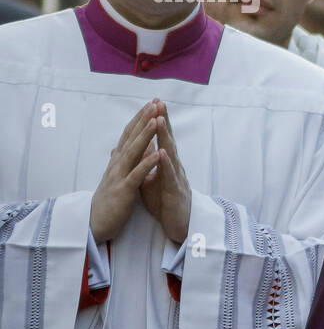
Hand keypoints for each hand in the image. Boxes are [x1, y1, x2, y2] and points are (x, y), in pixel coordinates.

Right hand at [90, 101, 163, 243]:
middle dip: (143, 120)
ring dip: (146, 135)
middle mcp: (117, 164)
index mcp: (118, 161)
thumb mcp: (115, 176)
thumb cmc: (108, 199)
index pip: (129, 135)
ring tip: (157, 120)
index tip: (151, 105)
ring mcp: (119, 176)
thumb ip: (119, 161)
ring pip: (133, 152)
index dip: (139, 120)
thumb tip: (119, 146)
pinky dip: (148, 163)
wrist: (95, 223)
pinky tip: (158, 153)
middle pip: (131, 138)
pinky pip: (137, 175)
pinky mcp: (123, 190)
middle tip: (155, 103)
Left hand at [138, 101, 191, 245]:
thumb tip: (139, 148)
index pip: (162, 139)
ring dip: (165, 137)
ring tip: (160, 120)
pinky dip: (166, 164)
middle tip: (159, 102)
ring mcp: (176, 178)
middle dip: (163, 121)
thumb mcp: (150, 180)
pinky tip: (163, 153)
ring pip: (171, 153)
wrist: (178, 226)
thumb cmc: (165, 203)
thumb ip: (146, 164)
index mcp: (166, 164)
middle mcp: (174, 167)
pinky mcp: (175, 191)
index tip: (153, 104)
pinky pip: (170, 176)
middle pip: (168, 140)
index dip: (157, 122)